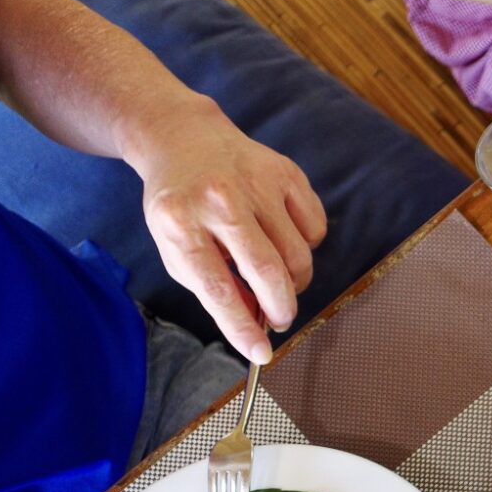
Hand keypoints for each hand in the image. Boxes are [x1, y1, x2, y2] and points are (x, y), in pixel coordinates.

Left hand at [129, 97, 326, 363]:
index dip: (242, 326)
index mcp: (179, 223)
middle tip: (279, 318)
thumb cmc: (179, 205)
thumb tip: (255, 325)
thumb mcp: (176, 248)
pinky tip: (282, 236)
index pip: (217, 287)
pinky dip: (306, 245)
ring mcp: (256, 182)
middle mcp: (218, 199)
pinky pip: (315, 229)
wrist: (185, 138)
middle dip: (281, 308)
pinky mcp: (286, 173)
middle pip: (268, 272)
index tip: (261, 353)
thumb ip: (213, 287)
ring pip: (299, 256)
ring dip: (295, 280)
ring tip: (276, 276)